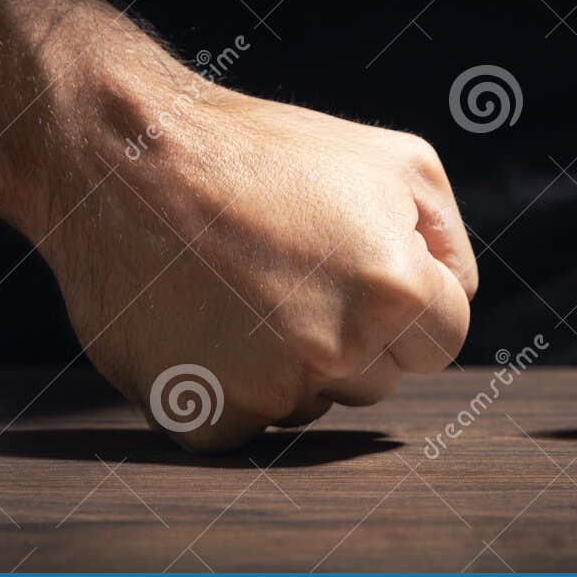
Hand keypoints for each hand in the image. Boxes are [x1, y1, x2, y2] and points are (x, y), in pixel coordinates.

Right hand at [33, 61, 476, 451]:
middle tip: (287, 269)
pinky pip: (244, 427)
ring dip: (289, 364)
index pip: (442, 342)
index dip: (404, 301)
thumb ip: (447, 241)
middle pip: (378, 380)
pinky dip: (226, 389)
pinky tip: (203, 324)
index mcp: (394, 289)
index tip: (353, 266)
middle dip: (351, 334)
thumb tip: (453, 300)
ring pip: (311, 404)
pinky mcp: (202, 414)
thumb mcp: (395, 161)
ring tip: (239, 288)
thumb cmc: (261, 150)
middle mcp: (336, 350)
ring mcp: (266, 389)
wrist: (124, 157)